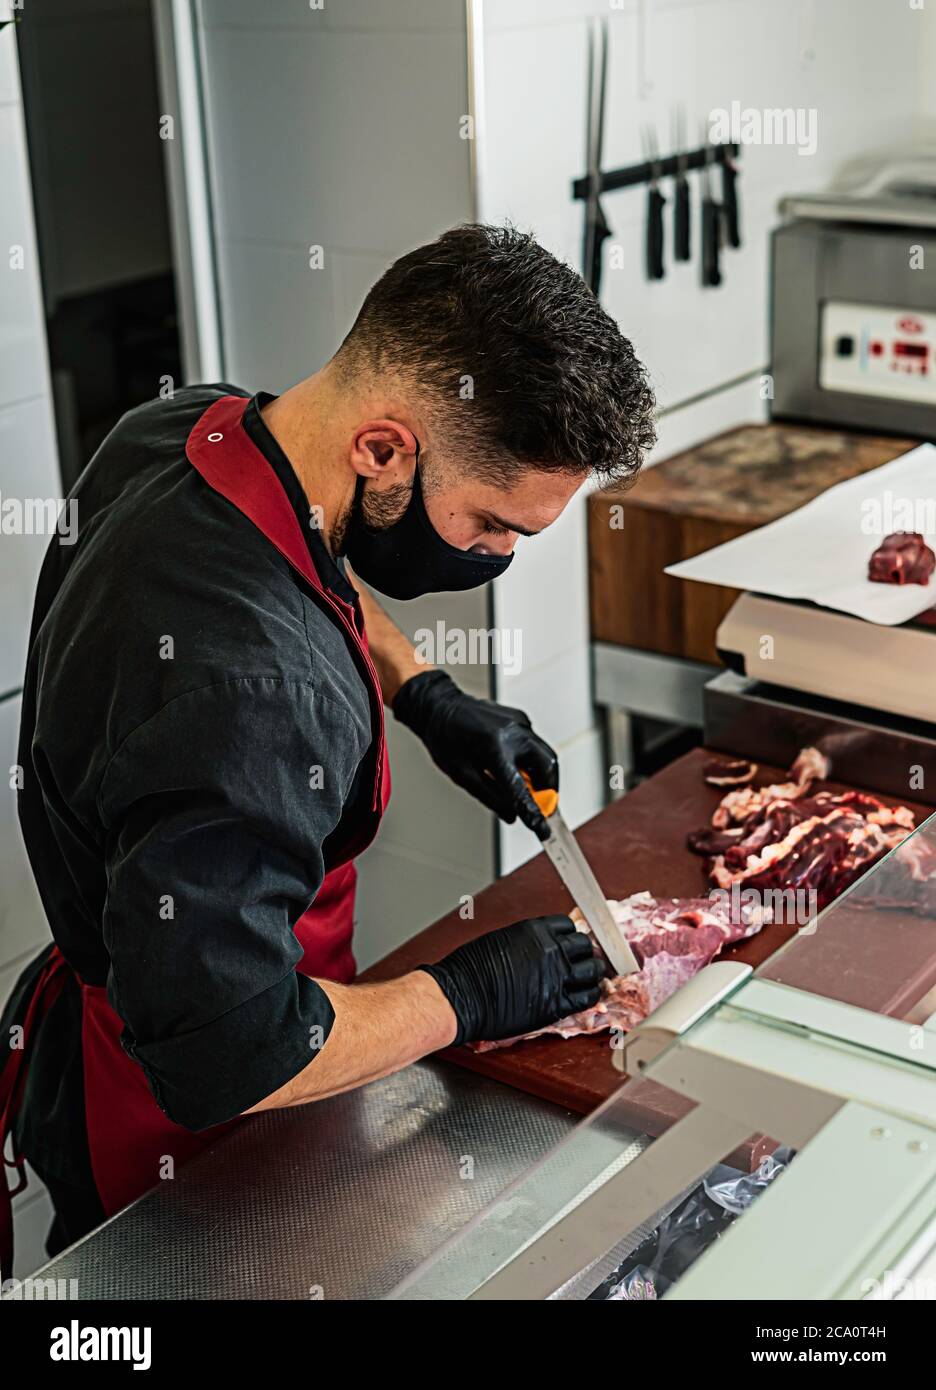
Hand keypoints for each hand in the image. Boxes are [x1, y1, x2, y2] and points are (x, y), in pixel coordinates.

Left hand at [393, 670, 556, 837]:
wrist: (440, 705)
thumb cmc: (445, 738)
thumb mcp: (461, 775)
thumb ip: (490, 797)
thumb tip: (513, 815)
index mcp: (494, 747)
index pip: (520, 789)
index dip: (533, 812)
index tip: (543, 830)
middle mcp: (513, 732)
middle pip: (548, 767)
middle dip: (549, 791)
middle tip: (540, 806)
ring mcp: (520, 722)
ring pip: (546, 755)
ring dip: (542, 776)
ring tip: (525, 787)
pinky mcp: (521, 718)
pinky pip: (535, 744)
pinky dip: (531, 760)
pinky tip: (513, 763)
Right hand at [419, 915, 603, 1045]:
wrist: (461, 997)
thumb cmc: (470, 969)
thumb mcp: (500, 939)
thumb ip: (526, 941)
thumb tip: (536, 946)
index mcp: (535, 931)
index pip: (568, 926)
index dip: (569, 936)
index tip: (569, 943)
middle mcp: (550, 951)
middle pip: (584, 946)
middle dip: (584, 953)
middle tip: (582, 960)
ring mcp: (556, 978)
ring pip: (592, 970)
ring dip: (592, 973)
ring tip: (588, 977)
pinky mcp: (555, 1005)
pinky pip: (586, 997)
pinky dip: (591, 995)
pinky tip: (587, 994)